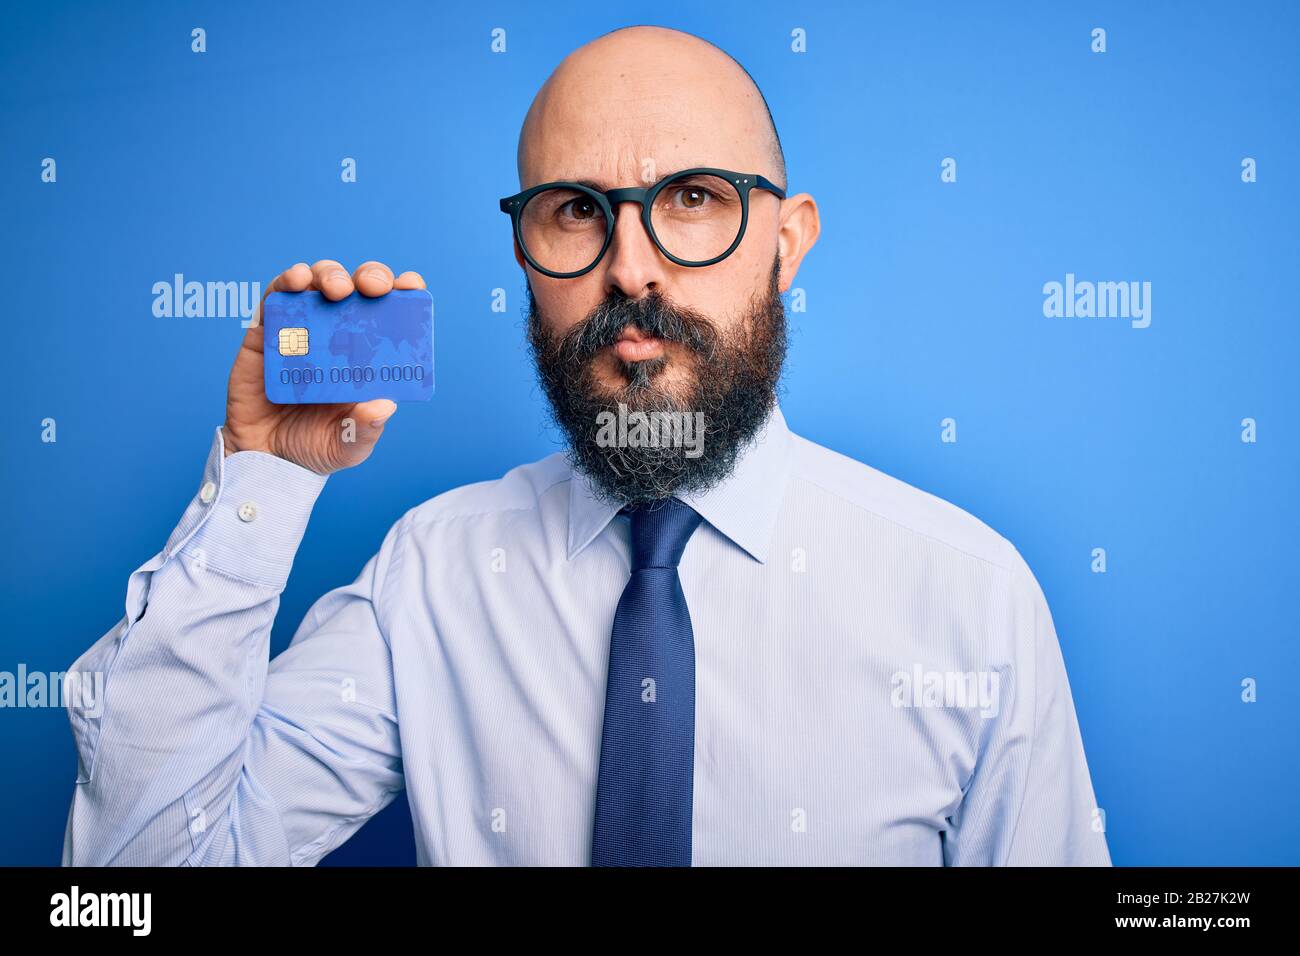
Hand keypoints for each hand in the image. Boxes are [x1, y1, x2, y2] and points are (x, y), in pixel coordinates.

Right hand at [222, 260, 425, 474]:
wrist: (265, 458)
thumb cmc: (314, 446)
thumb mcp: (349, 445)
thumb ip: (366, 429)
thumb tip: (384, 406)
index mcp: (369, 354)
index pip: (392, 312)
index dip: (403, 291)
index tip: (412, 287)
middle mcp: (339, 334)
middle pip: (359, 288)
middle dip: (371, 276)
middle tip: (374, 288)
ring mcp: (303, 327)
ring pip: (320, 281)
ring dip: (330, 274)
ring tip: (336, 289)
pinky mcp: (267, 332)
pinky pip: (276, 297)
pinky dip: (287, 282)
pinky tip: (298, 281)